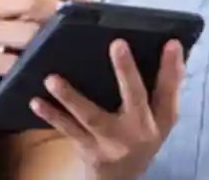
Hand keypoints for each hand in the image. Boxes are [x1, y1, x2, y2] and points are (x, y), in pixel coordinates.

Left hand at [31, 39, 184, 179]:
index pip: (169, 91)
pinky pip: (68, 130)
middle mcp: (139, 131)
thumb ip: (166, 85)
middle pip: (135, 99)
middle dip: (127, 71)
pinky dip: (51, 115)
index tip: (171, 42)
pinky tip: (36, 101)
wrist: (121, 175)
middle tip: (118, 44)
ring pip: (91, 116)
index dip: (172, 68)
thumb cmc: (141, 134)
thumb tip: (173, 46)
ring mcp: (111, 141)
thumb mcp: (160, 116)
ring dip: (71, 97)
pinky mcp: (88, 147)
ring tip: (52, 79)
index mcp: (158, 119)